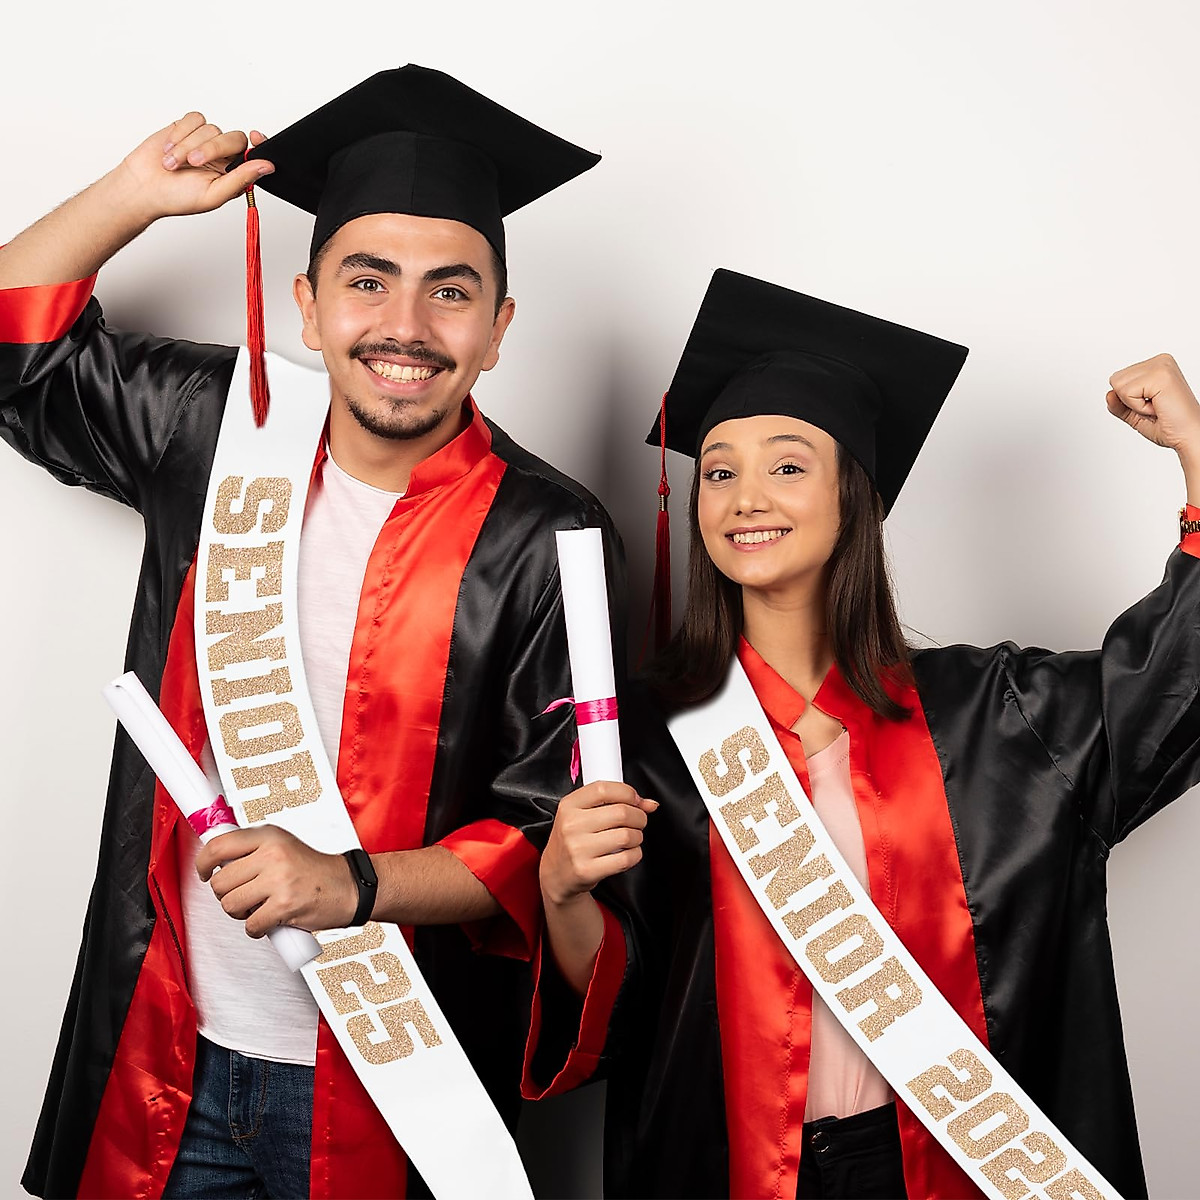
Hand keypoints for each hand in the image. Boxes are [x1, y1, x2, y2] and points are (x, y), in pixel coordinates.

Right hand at [114, 113, 273, 222]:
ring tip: (173, 164)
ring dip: (188, 145)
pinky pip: (194, 119)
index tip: (255, 137)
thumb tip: (267, 166)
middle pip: (234, 138)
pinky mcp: (187, 127)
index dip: (259, 144)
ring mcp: (205, 140)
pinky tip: (169, 149)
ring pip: (211, 128)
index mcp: (234, 174)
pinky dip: (181, 133)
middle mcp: (223, 156)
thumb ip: (241, 179)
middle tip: (193, 162)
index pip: (255, 153)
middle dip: (212, 148)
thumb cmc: (177, 198)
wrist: (143, 187)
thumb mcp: (214, 194)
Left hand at [195, 825, 356, 936]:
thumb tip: (215, 860)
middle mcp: (272, 855)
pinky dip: (257, 929)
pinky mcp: (284, 906)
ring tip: (259, 907)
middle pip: (220, 882)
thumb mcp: (283, 845)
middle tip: (244, 894)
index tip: (203, 871)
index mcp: (269, 836)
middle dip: (226, 894)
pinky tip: (270, 919)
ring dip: (241, 913)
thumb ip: (252, 850)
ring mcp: (278, 881)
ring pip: (230, 905)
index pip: (219, 845)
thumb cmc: (315, 871)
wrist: (349, 887)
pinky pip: (250, 925)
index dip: (202, 862)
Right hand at [539, 781, 657, 906]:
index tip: (636, 800)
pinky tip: (627, 853)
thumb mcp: (583, 815)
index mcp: (569, 806)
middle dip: (639, 817)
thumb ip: (614, 803)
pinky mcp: (587, 870)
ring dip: (637, 837)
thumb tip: (649, 804)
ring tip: (630, 839)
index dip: (628, 793)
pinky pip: (626, 859)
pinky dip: (635, 855)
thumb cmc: (573, 841)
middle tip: (638, 822)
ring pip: (627, 836)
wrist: (557, 874)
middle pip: (621, 812)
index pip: (603, 789)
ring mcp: (578, 849)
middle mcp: (571, 825)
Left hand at [1107, 354, 1199, 460]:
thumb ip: (1119, 404)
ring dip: (1134, 404)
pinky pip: (1126, 392)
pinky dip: (1138, 407)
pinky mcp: (1161, 375)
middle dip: (1129, 401)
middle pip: (1115, 380)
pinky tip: (1157, 407)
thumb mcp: (1136, 415)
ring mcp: (1161, 365)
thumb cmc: (1170, 426)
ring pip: (1118, 385)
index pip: (1118, 379)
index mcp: (1156, 366)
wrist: (1190, 436)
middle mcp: (1160, 361)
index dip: (1128, 400)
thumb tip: (1108, 394)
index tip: (1152, 406)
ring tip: (1156, 407)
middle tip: (1154, 408)